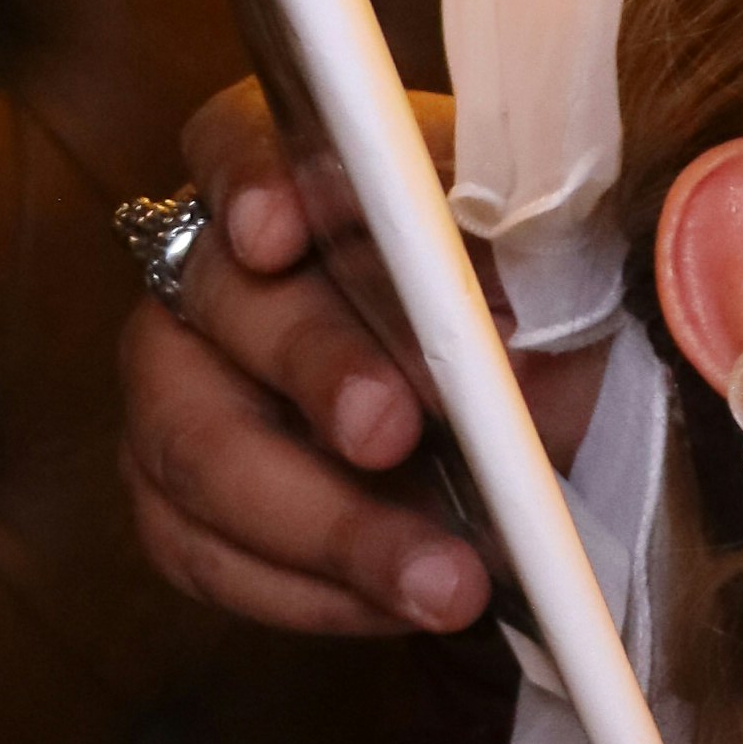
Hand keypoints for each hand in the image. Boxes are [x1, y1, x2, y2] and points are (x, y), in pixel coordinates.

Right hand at [118, 78, 607, 641]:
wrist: (539, 435)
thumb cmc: (540, 319)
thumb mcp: (562, 272)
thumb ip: (524, 260)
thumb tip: (504, 313)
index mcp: (307, 175)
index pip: (238, 139)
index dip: (248, 178)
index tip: (280, 229)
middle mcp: (218, 274)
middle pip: (225, 303)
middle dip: (315, 370)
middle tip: (391, 430)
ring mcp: (180, 391)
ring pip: (198, 452)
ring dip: (327, 524)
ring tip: (444, 581)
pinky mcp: (181, 503)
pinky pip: (204, 555)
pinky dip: (310, 592)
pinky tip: (398, 604)